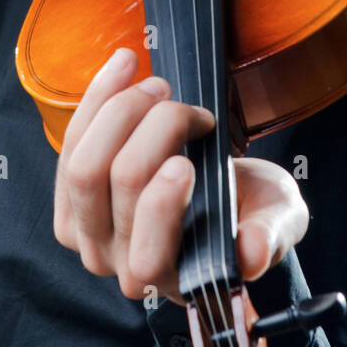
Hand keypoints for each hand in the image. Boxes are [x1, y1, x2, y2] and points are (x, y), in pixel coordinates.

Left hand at [54, 47, 308, 302]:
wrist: (221, 201)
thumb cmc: (250, 209)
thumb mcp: (278, 223)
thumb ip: (270, 237)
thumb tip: (253, 250)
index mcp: (172, 279)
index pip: (150, 252)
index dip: (163, 203)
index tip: (189, 161)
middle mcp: (119, 264)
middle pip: (115, 188)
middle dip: (154, 131)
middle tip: (190, 109)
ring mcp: (85, 234)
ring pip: (82, 165)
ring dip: (120, 110)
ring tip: (159, 86)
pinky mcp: (68, 201)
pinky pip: (69, 146)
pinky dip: (95, 100)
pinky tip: (124, 67)